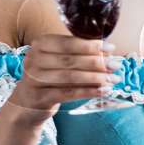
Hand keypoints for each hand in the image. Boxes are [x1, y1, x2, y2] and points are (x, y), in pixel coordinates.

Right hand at [7, 33, 122, 120]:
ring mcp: (34, 79)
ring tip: (114, 79)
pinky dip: (89, 91)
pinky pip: (69, 93)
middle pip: (71, 60)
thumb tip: (108, 53)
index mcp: (40, 44)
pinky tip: (104, 90)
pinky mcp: (39, 97)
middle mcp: (33, 59)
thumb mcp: (58, 60)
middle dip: (97, 62)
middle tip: (116, 65)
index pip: (68, 42)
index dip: (91, 45)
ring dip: (96, 78)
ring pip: (71, 77)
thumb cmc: (49, 75)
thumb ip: (78, 53)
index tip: (111, 48)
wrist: (27, 102)